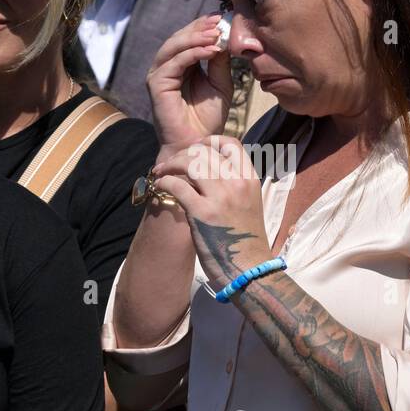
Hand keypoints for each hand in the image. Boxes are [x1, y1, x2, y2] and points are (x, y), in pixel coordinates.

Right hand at [147, 15, 231, 153]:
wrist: (199, 144)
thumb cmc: (209, 119)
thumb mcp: (221, 85)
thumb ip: (220, 63)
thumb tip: (223, 37)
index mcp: (181, 66)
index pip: (188, 39)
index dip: (202, 27)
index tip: (221, 18)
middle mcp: (167, 68)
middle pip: (179, 38)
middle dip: (198, 28)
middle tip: (218, 21)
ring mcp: (159, 75)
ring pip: (173, 47)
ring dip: (195, 37)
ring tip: (215, 34)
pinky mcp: (157, 84)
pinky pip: (174, 62)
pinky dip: (193, 53)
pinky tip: (211, 50)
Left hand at [151, 136, 271, 287]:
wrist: (249, 270)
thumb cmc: (246, 241)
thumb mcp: (249, 204)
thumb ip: (234, 184)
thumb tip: (211, 168)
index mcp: (250, 180)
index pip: (231, 143)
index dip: (209, 141)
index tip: (195, 148)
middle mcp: (237, 183)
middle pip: (204, 150)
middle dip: (182, 154)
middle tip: (170, 164)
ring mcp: (220, 197)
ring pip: (190, 162)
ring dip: (170, 165)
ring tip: (160, 172)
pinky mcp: (202, 213)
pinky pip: (177, 186)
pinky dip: (164, 182)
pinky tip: (159, 187)